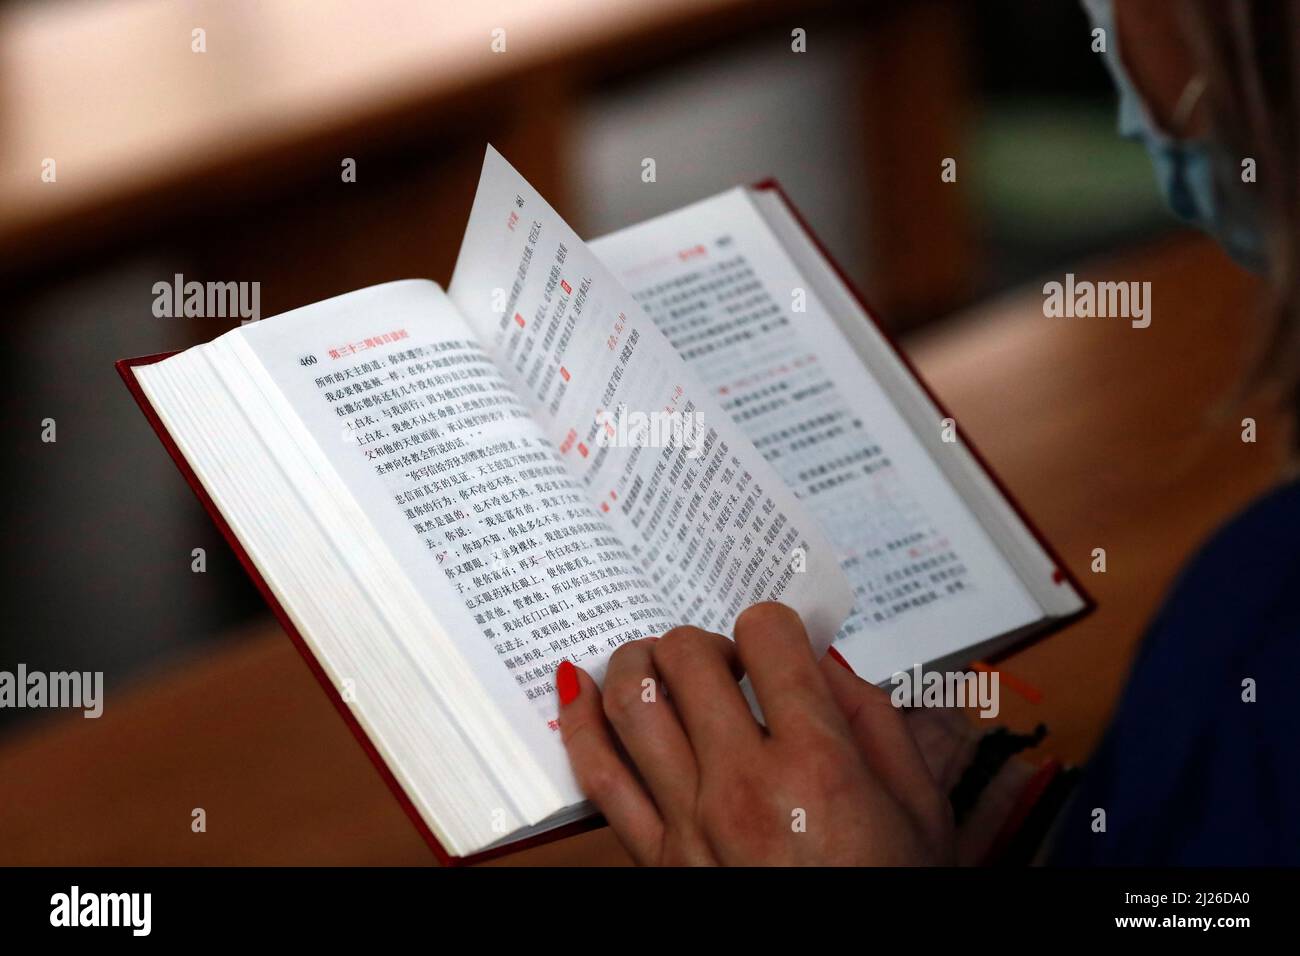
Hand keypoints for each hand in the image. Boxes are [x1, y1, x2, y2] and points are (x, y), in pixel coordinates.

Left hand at [554, 602, 954, 864]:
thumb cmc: (888, 893)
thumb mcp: (919, 806)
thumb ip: (872, 719)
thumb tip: (821, 660)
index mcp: (818, 766)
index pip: (767, 639)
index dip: (773, 624)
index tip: (779, 640)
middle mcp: (742, 788)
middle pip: (686, 658)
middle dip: (706, 640)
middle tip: (728, 661)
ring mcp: (688, 824)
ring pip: (632, 701)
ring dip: (642, 661)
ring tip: (665, 666)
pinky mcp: (653, 858)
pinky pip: (597, 776)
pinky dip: (580, 720)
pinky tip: (581, 688)